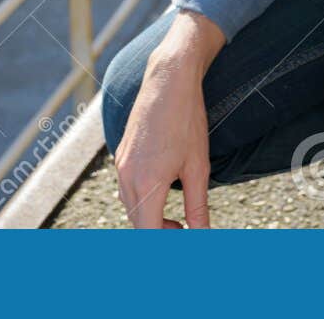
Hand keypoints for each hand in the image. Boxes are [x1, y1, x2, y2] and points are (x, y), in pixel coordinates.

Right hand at [114, 51, 212, 228]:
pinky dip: (143, 200)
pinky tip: (163, 192)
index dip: (168, 244)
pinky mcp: (122, 153)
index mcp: (147, 183)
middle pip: (138, 223)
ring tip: (178, 219)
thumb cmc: (186, 120)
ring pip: (131, 206)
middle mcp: (127, 176)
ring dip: (151, 218)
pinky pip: (127, 188)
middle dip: (161, 234)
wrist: (168, 80)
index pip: (149, 233)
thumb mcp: (198, 167)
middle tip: (186, 233)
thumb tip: (202, 235)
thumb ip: (198, 207)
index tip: (186, 241)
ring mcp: (121, 163)